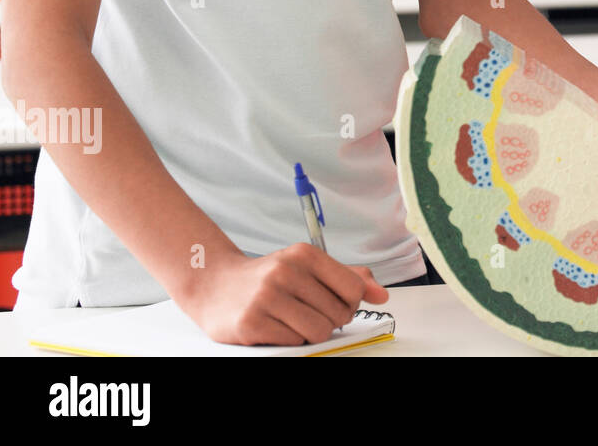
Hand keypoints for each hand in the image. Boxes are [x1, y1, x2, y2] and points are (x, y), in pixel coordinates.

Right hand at [178, 243, 388, 345]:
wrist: (215, 285)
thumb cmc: (271, 278)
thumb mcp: (309, 268)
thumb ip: (349, 278)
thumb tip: (382, 295)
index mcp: (305, 254)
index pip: (354, 289)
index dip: (351, 303)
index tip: (336, 303)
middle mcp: (286, 271)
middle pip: (338, 314)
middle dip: (330, 320)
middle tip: (308, 312)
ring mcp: (266, 297)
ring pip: (319, 331)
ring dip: (312, 333)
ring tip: (294, 321)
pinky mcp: (250, 324)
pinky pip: (294, 343)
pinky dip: (290, 340)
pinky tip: (276, 327)